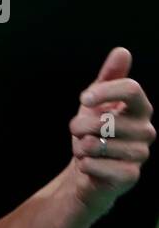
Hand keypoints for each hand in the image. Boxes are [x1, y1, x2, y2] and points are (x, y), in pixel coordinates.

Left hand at [67, 47, 153, 215]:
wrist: (89, 170)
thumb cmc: (95, 132)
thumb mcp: (97, 102)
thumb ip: (109, 77)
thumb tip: (122, 51)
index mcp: (141, 108)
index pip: (131, 89)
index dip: (104, 91)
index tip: (83, 98)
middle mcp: (147, 130)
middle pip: (104, 119)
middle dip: (80, 126)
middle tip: (80, 133)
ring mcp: (141, 154)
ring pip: (96, 144)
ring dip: (80, 147)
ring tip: (86, 150)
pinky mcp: (130, 176)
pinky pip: (95, 165)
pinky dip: (84, 164)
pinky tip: (89, 165)